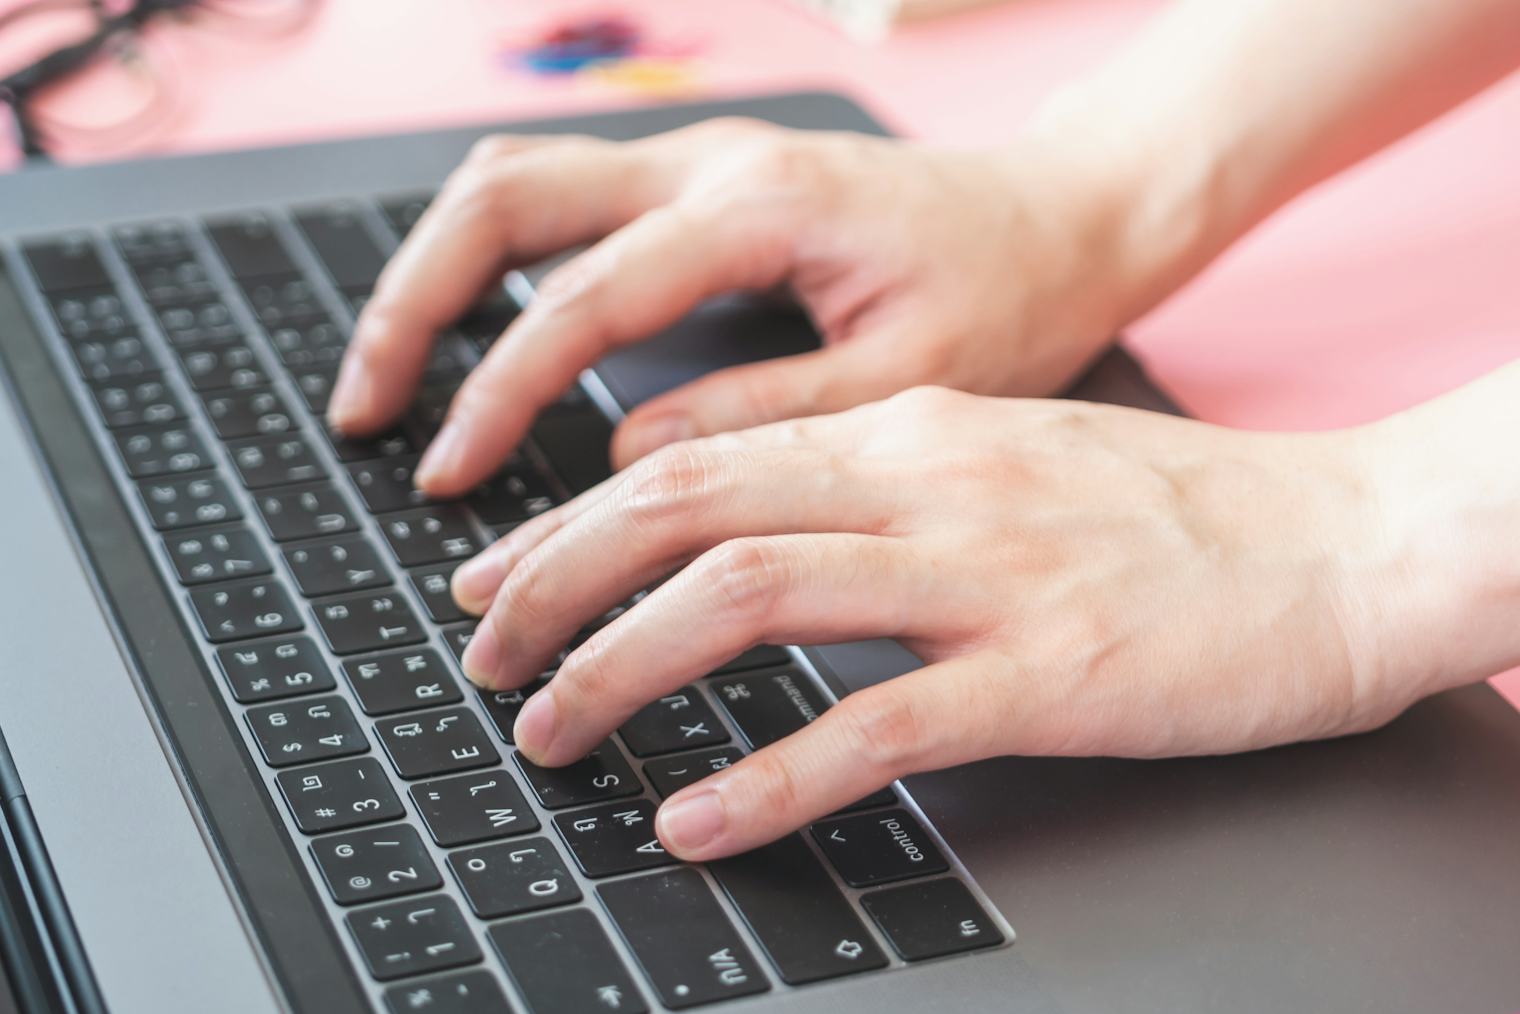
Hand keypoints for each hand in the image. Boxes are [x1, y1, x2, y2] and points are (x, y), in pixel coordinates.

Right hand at [326, 119, 1132, 495]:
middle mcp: (712, 160)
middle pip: (502, 196)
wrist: (1063, 216)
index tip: (450, 479)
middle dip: (414, 302)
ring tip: (396, 373)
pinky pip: (564, 193)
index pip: (583, 297)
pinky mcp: (703, 178)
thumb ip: (762, 417)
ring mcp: (700, 156)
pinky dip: (496, 256)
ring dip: (437, 268)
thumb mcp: (908, 384)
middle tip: (367, 408)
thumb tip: (626, 460)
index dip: (498, 394)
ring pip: (516, 177)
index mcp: (760, 208)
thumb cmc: (1009, 294)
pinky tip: (478, 326)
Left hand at [445, 385, 1475, 861]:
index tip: (499, 575)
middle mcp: (927, 482)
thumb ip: (879, 482)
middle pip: (687, 512)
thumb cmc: (1174, 514)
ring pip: (748, 599)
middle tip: (486, 657)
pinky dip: (765, 775)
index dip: (572, 522)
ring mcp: (984, 575)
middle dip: (557, 585)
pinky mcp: (1046, 676)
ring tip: (553, 733)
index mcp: (911, 428)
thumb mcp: (1004, 458)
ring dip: (623, 669)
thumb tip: (754, 526)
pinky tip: (695, 819)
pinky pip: (872, 724)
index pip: (695, 457)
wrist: (1341, 543)